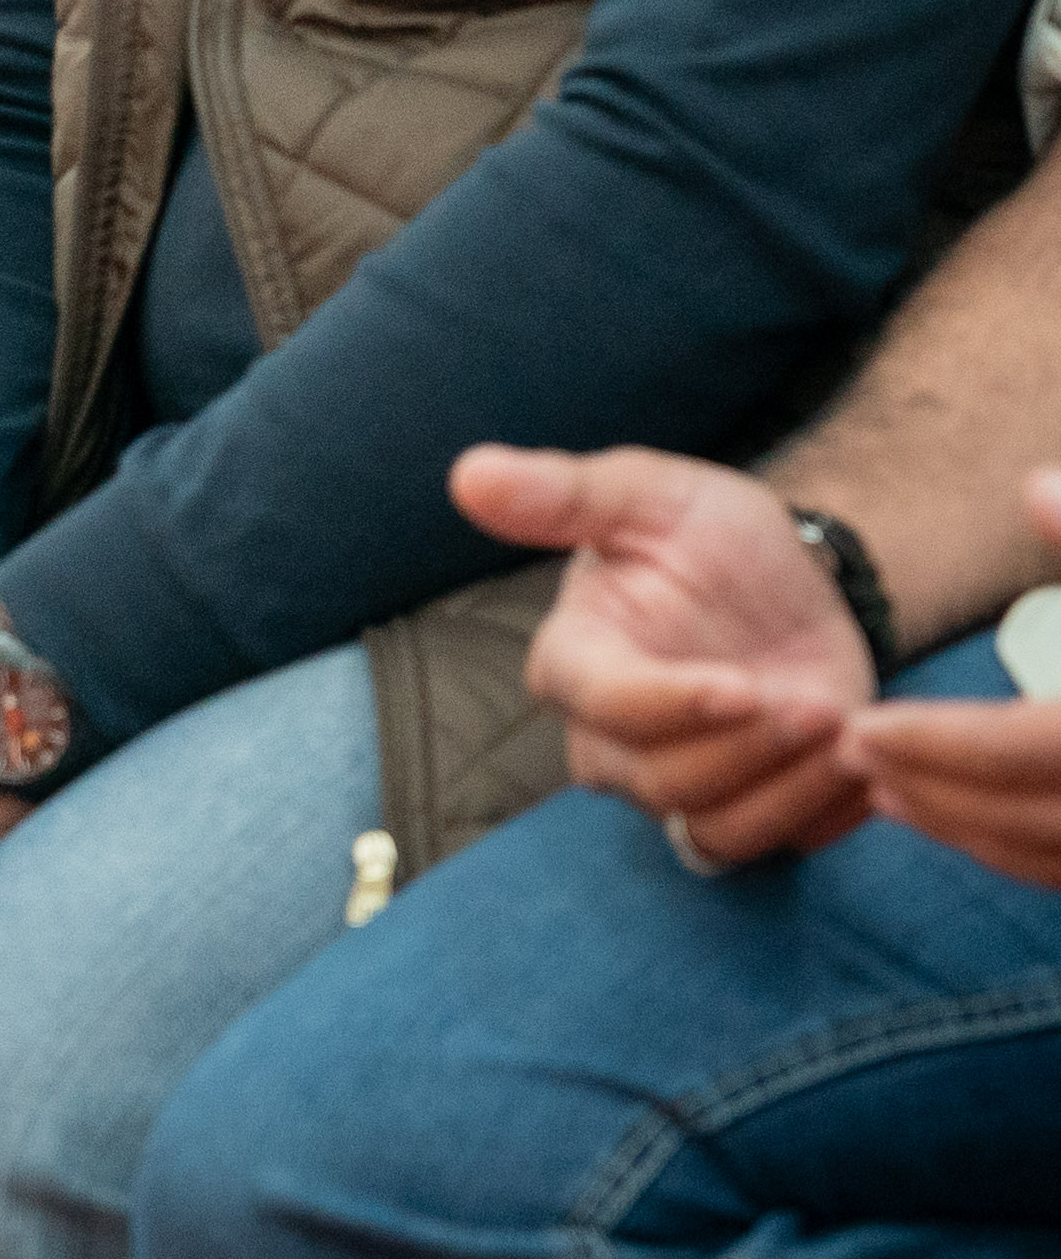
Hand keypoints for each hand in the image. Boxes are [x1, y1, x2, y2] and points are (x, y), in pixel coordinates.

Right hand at [453, 443, 875, 864]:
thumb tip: (468, 475)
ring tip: (847, 731)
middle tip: (823, 706)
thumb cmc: (707, 532)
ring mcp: (669, 782)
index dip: (672, 705)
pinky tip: (854, 760)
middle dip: (748, 750)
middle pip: (658, 780)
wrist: (790, 579)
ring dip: (790, 789)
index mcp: (575, 659)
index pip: (602, 705)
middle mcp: (607, 735)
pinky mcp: (734, 811)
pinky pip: (763, 847)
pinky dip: (816, 815)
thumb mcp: (648, 495)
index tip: (748, 686)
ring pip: (709, 828)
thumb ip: (563, 493)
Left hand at [836, 468, 1060, 887]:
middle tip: (849, 753)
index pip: (1027, 746)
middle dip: (932, 789)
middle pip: (1029, 814)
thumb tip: (1033, 485)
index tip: (861, 724)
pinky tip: (968, 825)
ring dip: (964, 830)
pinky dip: (1021, 855)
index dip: (940, 742)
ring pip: (1053, 856)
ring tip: (885, 790)